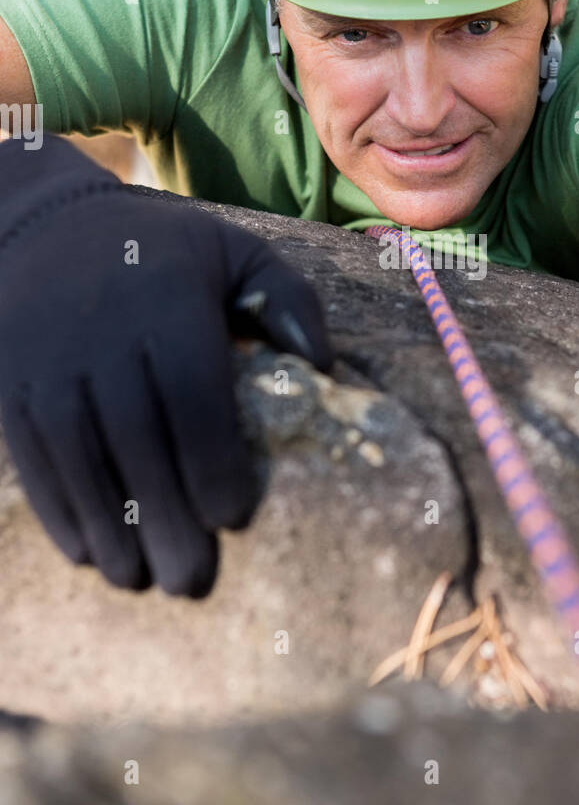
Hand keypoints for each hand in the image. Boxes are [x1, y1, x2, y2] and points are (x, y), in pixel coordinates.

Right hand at [0, 134, 331, 596]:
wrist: (43, 221)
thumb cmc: (161, 250)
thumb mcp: (233, 250)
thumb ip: (287, 297)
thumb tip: (321, 366)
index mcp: (166, 297)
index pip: (189, 389)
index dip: (210, 458)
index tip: (234, 518)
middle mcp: (100, 327)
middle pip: (133, 434)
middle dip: (162, 514)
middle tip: (192, 582)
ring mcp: (44, 354)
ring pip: (75, 451)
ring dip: (106, 524)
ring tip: (138, 580)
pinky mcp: (5, 377)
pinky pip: (28, 450)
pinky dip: (56, 505)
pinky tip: (86, 552)